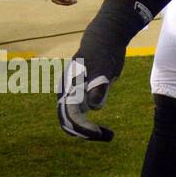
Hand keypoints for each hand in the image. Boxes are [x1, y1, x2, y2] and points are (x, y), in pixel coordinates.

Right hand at [56, 27, 126, 141]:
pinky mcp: (81, 95)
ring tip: (109, 135)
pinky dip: (89, 125)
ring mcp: (72, 94)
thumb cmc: (104, 52)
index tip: (100, 133)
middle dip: (85, 132)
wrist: (105, 39)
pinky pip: (80, 115)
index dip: (83, 127)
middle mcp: (66, 93)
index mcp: (68, 87)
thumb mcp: (104, 68)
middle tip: (109, 136)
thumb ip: (99, 86)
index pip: (70, 115)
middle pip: (68, 121)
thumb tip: (94, 107)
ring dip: (87, 131)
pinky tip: (103, 130)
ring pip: (74, 120)